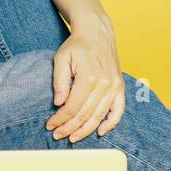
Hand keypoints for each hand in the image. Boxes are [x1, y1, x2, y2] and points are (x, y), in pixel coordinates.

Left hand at [46, 17, 124, 142]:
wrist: (97, 32)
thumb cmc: (76, 45)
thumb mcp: (61, 59)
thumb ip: (59, 82)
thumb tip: (58, 104)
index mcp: (88, 77)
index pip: (71, 107)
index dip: (60, 120)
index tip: (49, 126)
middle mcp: (104, 84)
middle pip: (85, 115)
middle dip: (69, 128)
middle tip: (57, 136)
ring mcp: (114, 86)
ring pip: (99, 116)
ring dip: (86, 130)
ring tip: (73, 138)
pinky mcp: (120, 86)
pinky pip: (118, 110)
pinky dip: (111, 123)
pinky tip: (99, 131)